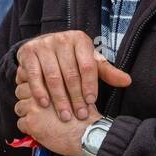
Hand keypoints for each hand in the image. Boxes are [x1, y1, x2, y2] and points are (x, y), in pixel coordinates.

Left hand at [13, 77, 93, 155]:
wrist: (87, 133)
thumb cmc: (85, 115)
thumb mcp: (77, 92)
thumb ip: (64, 85)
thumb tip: (57, 84)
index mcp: (50, 82)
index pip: (29, 76)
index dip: (30, 84)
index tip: (33, 90)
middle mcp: (39, 92)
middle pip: (20, 91)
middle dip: (26, 99)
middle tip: (35, 106)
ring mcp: (33, 107)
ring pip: (19, 107)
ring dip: (26, 114)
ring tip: (37, 119)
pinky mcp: (31, 122)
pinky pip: (21, 123)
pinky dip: (27, 128)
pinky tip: (38, 129)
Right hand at [14, 30, 130, 122]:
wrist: (43, 46)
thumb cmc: (72, 57)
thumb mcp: (89, 62)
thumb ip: (107, 72)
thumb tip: (127, 81)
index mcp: (80, 39)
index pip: (87, 65)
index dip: (90, 85)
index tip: (91, 102)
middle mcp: (61, 39)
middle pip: (70, 73)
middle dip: (75, 97)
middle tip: (79, 115)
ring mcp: (43, 45)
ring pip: (53, 77)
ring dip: (59, 99)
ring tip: (65, 116)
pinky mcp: (28, 52)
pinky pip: (35, 75)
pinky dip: (39, 91)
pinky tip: (44, 104)